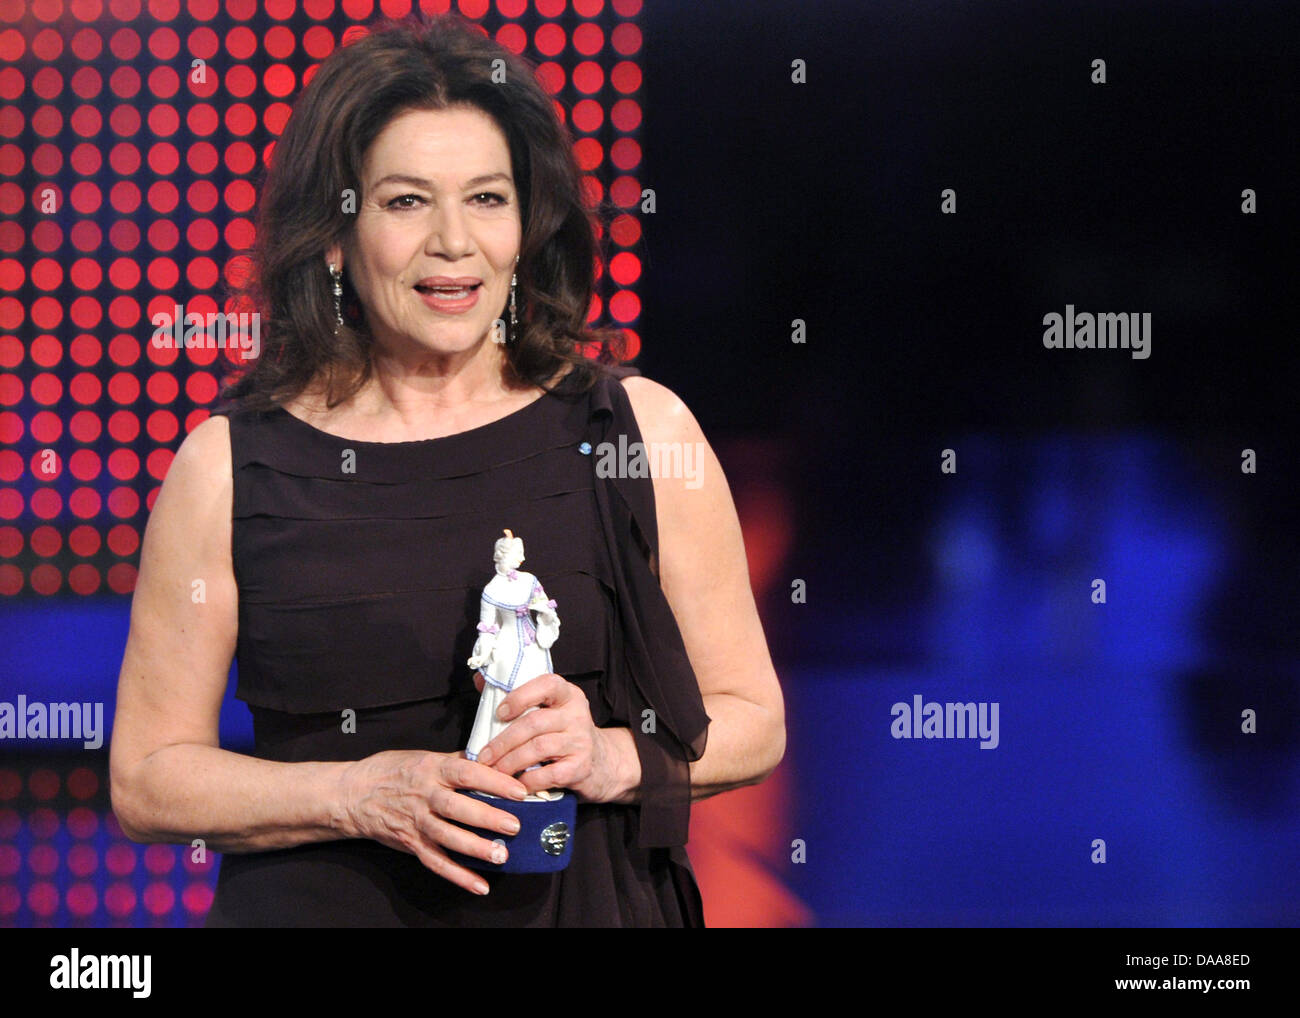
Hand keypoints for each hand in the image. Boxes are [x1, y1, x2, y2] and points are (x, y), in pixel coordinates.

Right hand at [337, 749, 528, 894]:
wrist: (352, 795)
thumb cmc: (391, 771)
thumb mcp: (422, 757)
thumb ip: (455, 761)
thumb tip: (490, 760)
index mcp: (431, 769)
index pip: (466, 773)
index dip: (493, 782)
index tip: (517, 790)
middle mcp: (424, 796)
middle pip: (457, 808)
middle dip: (487, 817)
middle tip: (514, 825)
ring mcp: (416, 822)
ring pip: (447, 837)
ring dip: (475, 848)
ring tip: (500, 854)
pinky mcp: (411, 843)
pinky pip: (436, 862)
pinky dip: (458, 876)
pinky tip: (479, 884)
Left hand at [475, 673, 636, 803]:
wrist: (603, 763)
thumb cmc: (564, 733)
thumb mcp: (550, 710)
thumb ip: (518, 696)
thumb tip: (480, 680)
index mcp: (567, 695)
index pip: (547, 685)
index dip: (520, 697)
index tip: (499, 713)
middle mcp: (577, 714)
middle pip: (534, 722)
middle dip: (504, 741)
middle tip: (484, 755)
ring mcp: (580, 741)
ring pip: (539, 748)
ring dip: (510, 762)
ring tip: (493, 771)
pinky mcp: (581, 767)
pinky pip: (549, 774)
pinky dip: (528, 781)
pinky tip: (516, 785)